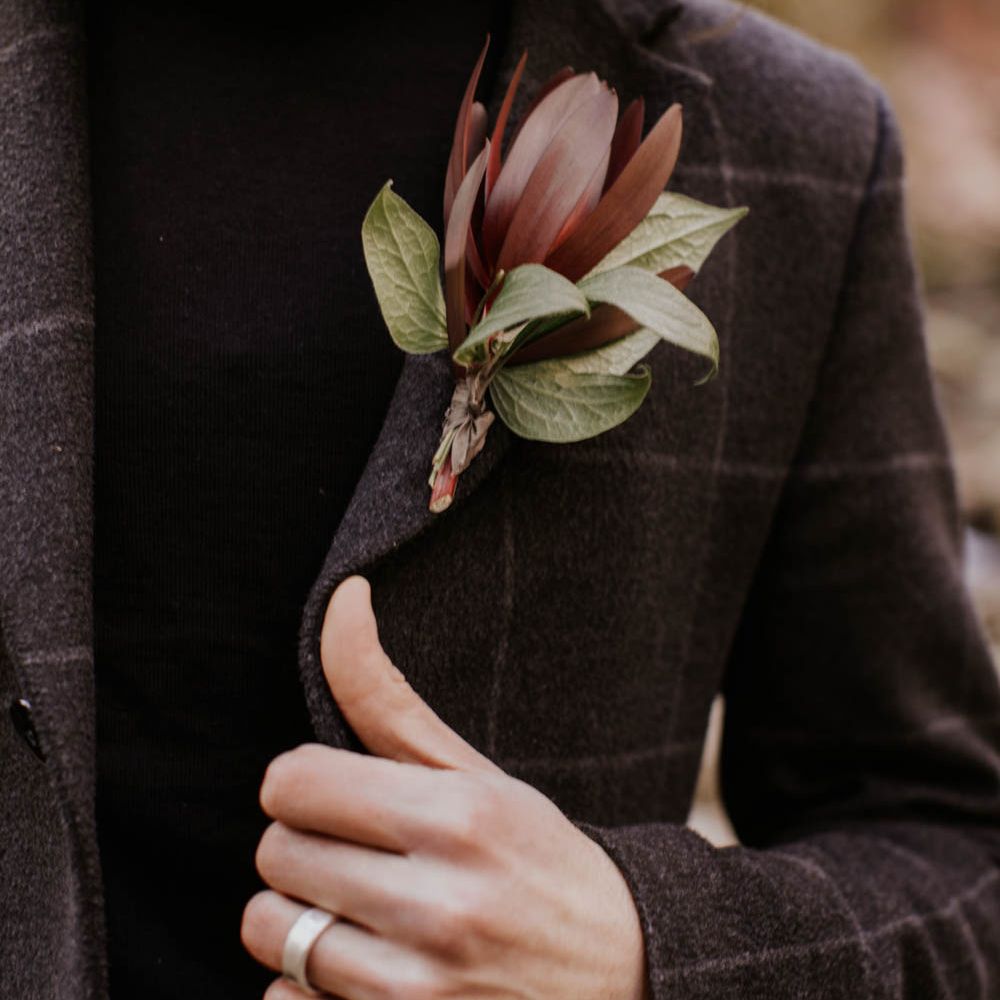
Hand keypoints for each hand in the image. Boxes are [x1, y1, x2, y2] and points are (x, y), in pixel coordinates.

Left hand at [241, 575, 649, 999]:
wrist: (624, 978)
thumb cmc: (539, 862)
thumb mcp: (476, 775)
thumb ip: (388, 698)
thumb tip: (342, 598)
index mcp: (460, 817)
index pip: (291, 781)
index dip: (303, 784)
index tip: (335, 796)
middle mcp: (442, 905)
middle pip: (274, 854)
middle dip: (303, 848)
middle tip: (357, 855)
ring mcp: (420, 990)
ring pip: (271, 933)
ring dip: (301, 921)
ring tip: (363, 915)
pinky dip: (309, 993)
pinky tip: (369, 975)